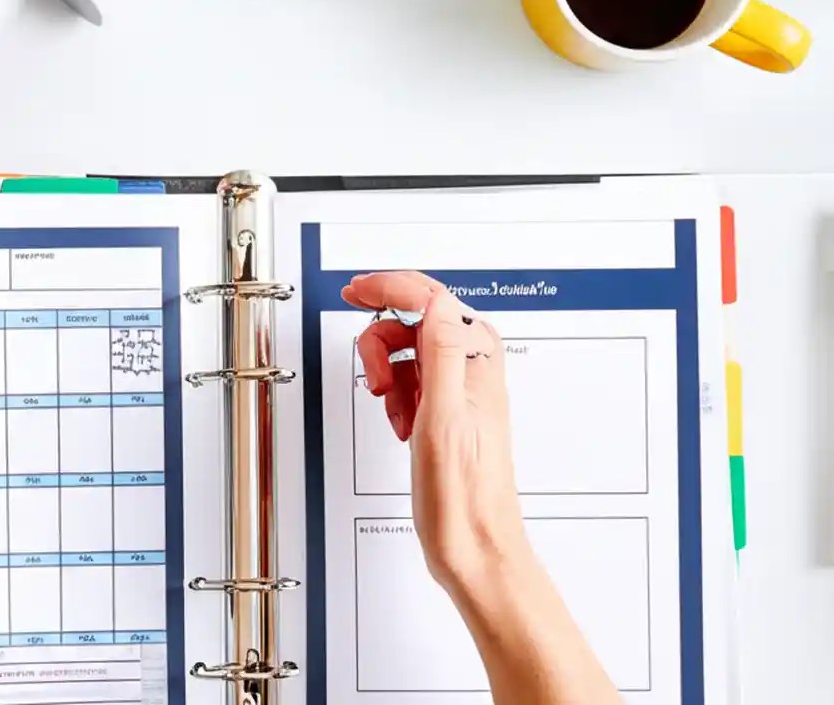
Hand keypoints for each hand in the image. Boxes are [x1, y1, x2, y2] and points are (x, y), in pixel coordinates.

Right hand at [344, 272, 527, 589]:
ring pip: (409, 352)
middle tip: (375, 376)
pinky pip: (411, 383)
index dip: (390, 287)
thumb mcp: (444, 419)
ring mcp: (459, 392)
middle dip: (383, 343)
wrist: (475, 547)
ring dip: (388, 373)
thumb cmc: (464, 499)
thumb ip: (441, 353)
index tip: (357, 289)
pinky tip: (399, 421)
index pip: (431, 298)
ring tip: (390, 405)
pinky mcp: (446, 413)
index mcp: (476, 362)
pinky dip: (396, 396)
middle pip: (415, 321)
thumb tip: (436, 300)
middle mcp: (472, 371)